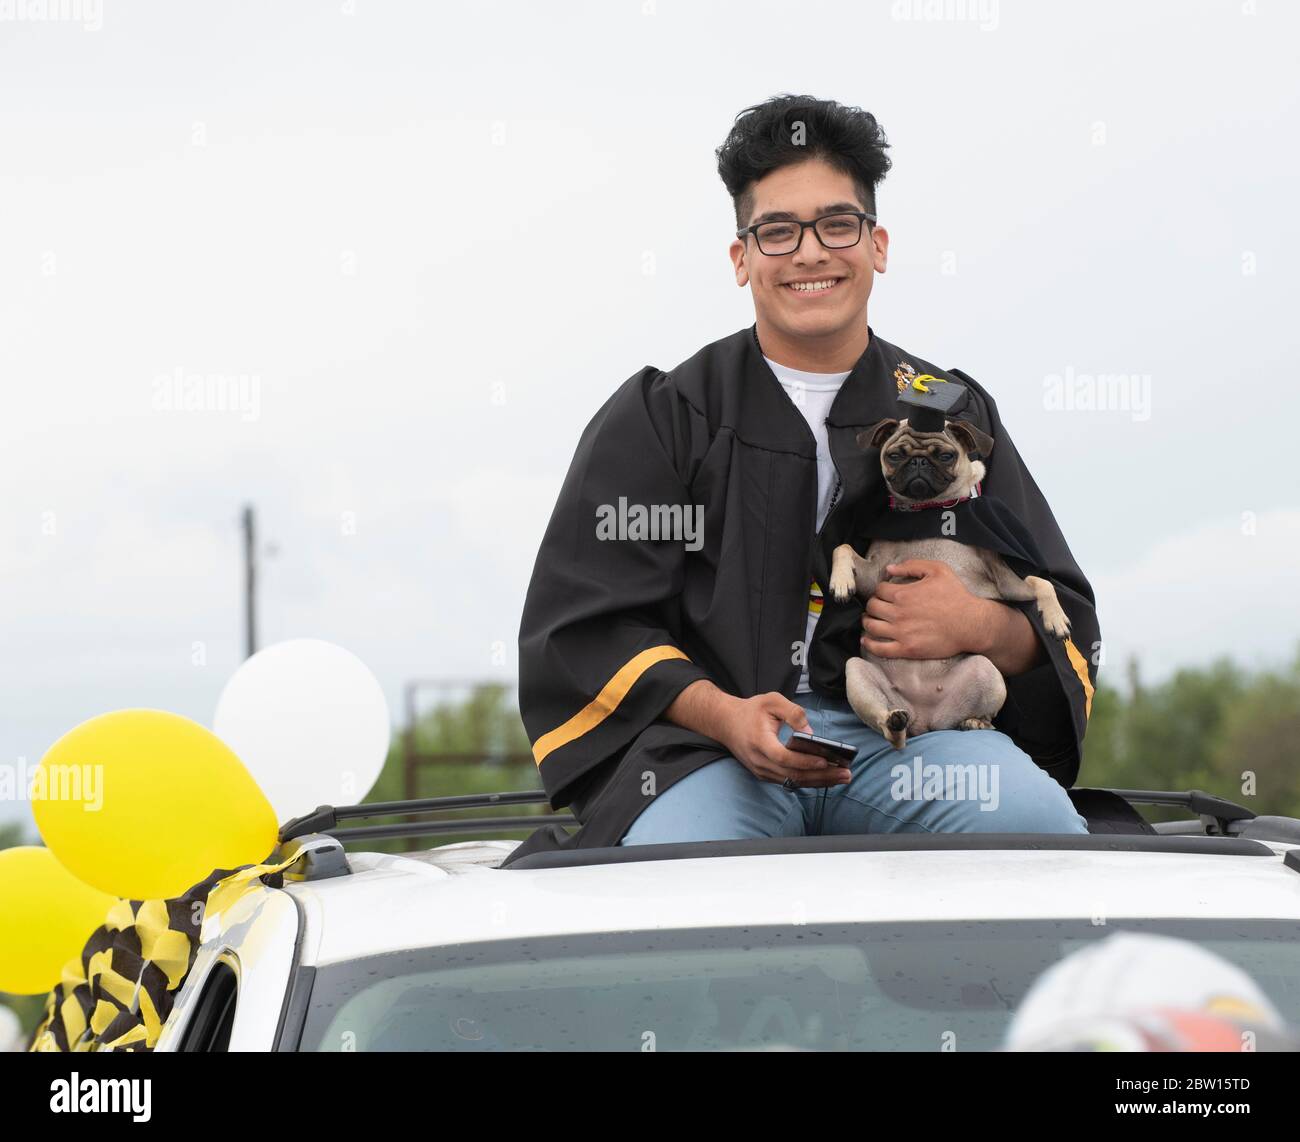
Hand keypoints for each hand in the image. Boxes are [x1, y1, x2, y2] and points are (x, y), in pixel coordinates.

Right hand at [717, 693, 851, 788]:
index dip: (805, 761)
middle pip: (793, 774)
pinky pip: (789, 781)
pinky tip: (826, 778)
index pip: (783, 757)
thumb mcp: (772, 700)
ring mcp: (761, 771)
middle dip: (822, 776)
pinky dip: (808, 780)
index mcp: (760, 741)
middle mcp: (759, 761)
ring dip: (819, 782)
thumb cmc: (751, 710)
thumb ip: (793, 712)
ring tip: (842, 778)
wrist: (725, 723)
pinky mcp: (764, 775)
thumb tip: (811, 732)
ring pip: (793, 781)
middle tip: (846, 774)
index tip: (826, 760)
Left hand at [860, 558, 994, 658]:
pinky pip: (879, 649)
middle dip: (873, 605)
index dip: (881, 590)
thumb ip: (912, 566)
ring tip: (870, 620)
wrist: (971, 624)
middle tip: (878, 606)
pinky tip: (866, 640)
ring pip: (871, 627)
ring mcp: (901, 633)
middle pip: (872, 608)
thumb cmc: (956, 595)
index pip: (879, 590)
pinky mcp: (906, 649)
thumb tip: (889, 569)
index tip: (886, 593)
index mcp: (903, 594)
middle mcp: (898, 614)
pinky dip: (869, 644)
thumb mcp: (938, 570)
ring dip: (868, 622)